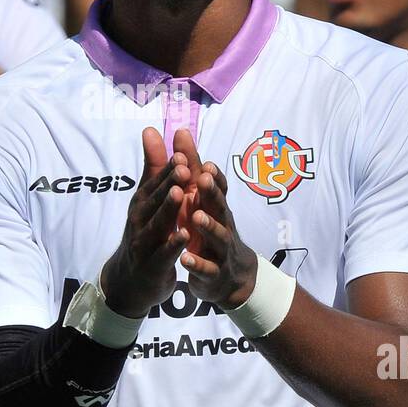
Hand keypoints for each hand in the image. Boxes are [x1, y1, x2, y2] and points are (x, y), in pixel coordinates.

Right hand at [100, 128, 192, 318]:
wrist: (131, 280)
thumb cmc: (144, 232)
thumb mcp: (147, 199)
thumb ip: (153, 167)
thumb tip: (151, 130)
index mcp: (142, 202)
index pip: (156, 182)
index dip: (168, 168)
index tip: (181, 152)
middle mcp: (140, 219)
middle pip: (155, 199)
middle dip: (169, 182)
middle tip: (184, 166)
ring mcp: (144, 243)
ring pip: (157, 224)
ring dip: (169, 209)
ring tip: (182, 194)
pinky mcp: (152, 265)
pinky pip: (163, 254)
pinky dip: (172, 245)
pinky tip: (185, 236)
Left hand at [177, 133, 257, 309]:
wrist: (227, 276)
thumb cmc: (209, 229)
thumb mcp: (200, 199)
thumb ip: (190, 168)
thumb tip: (180, 130)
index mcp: (214, 205)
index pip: (217, 186)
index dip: (212, 175)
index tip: (204, 162)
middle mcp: (221, 223)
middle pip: (220, 206)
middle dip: (212, 192)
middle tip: (202, 179)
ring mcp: (219, 249)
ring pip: (218, 236)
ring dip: (208, 226)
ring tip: (195, 217)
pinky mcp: (213, 272)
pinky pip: (207, 268)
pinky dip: (197, 263)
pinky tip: (185, 259)